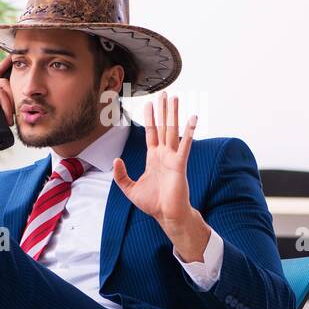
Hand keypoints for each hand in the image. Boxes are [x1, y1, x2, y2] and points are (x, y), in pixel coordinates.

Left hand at [113, 92, 205, 247]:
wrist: (167, 215)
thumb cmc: (153, 203)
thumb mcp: (130, 188)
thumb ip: (121, 175)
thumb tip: (116, 160)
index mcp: (153, 157)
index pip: (151, 132)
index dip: (150, 118)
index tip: (150, 104)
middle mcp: (164, 154)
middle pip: (163, 126)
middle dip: (163, 110)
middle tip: (164, 93)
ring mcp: (173, 157)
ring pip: (173, 131)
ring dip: (174, 114)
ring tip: (175, 99)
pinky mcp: (180, 164)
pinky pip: (185, 145)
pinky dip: (189, 131)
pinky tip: (192, 118)